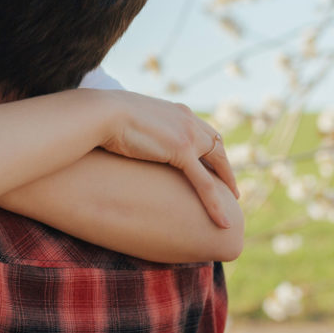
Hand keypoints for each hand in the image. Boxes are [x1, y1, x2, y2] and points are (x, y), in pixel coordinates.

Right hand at [97, 92, 240, 228]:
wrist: (101, 112)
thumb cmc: (103, 118)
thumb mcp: (128, 120)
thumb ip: (139, 128)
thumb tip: (128, 138)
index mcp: (176, 111)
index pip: (203, 131)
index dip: (211, 149)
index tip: (213, 165)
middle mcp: (188, 119)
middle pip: (217, 145)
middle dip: (225, 166)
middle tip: (231, 187)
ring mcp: (187, 134)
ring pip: (218, 163)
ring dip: (228, 183)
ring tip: (233, 201)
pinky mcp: (182, 151)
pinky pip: (204, 183)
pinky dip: (215, 203)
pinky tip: (222, 222)